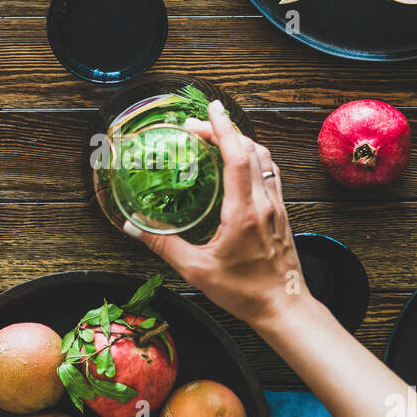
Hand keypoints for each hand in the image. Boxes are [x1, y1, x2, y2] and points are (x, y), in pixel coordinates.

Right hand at [124, 100, 313, 328]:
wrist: (284, 308)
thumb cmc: (244, 292)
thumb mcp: (196, 270)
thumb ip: (164, 246)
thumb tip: (133, 228)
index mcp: (244, 212)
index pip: (237, 157)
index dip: (223, 129)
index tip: (210, 109)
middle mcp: (264, 203)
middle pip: (250, 150)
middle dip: (224, 130)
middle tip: (196, 125)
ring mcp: (276, 207)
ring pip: (264, 159)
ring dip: (241, 141)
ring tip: (217, 137)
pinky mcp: (281, 214)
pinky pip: (269, 174)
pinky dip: (253, 158)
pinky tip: (239, 165)